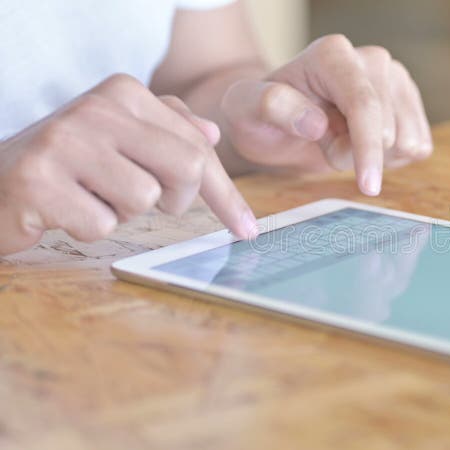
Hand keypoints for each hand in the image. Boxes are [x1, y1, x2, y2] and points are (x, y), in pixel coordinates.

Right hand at [0, 74, 255, 254]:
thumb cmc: (67, 165)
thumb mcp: (119, 139)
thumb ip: (167, 131)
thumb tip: (212, 133)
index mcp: (124, 92)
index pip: (200, 147)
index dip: (225, 195)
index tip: (246, 228)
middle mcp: (96, 107)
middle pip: (186, 168)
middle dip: (175, 199)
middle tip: (144, 201)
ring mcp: (65, 141)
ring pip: (144, 199)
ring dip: (122, 212)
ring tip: (89, 196)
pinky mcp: (38, 181)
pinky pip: (101, 224)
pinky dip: (89, 228)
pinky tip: (63, 209)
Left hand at [221, 34, 432, 195]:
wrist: (281, 122)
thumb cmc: (261, 115)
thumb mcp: (244, 110)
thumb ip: (271, 106)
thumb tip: (316, 122)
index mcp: (332, 55)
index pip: (364, 105)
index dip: (367, 149)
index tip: (367, 186)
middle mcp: (371, 60)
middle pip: (386, 129)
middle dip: (356, 155)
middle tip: (325, 145)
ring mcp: (396, 79)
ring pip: (407, 140)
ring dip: (374, 158)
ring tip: (343, 142)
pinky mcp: (410, 102)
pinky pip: (419, 146)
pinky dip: (392, 159)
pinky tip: (365, 147)